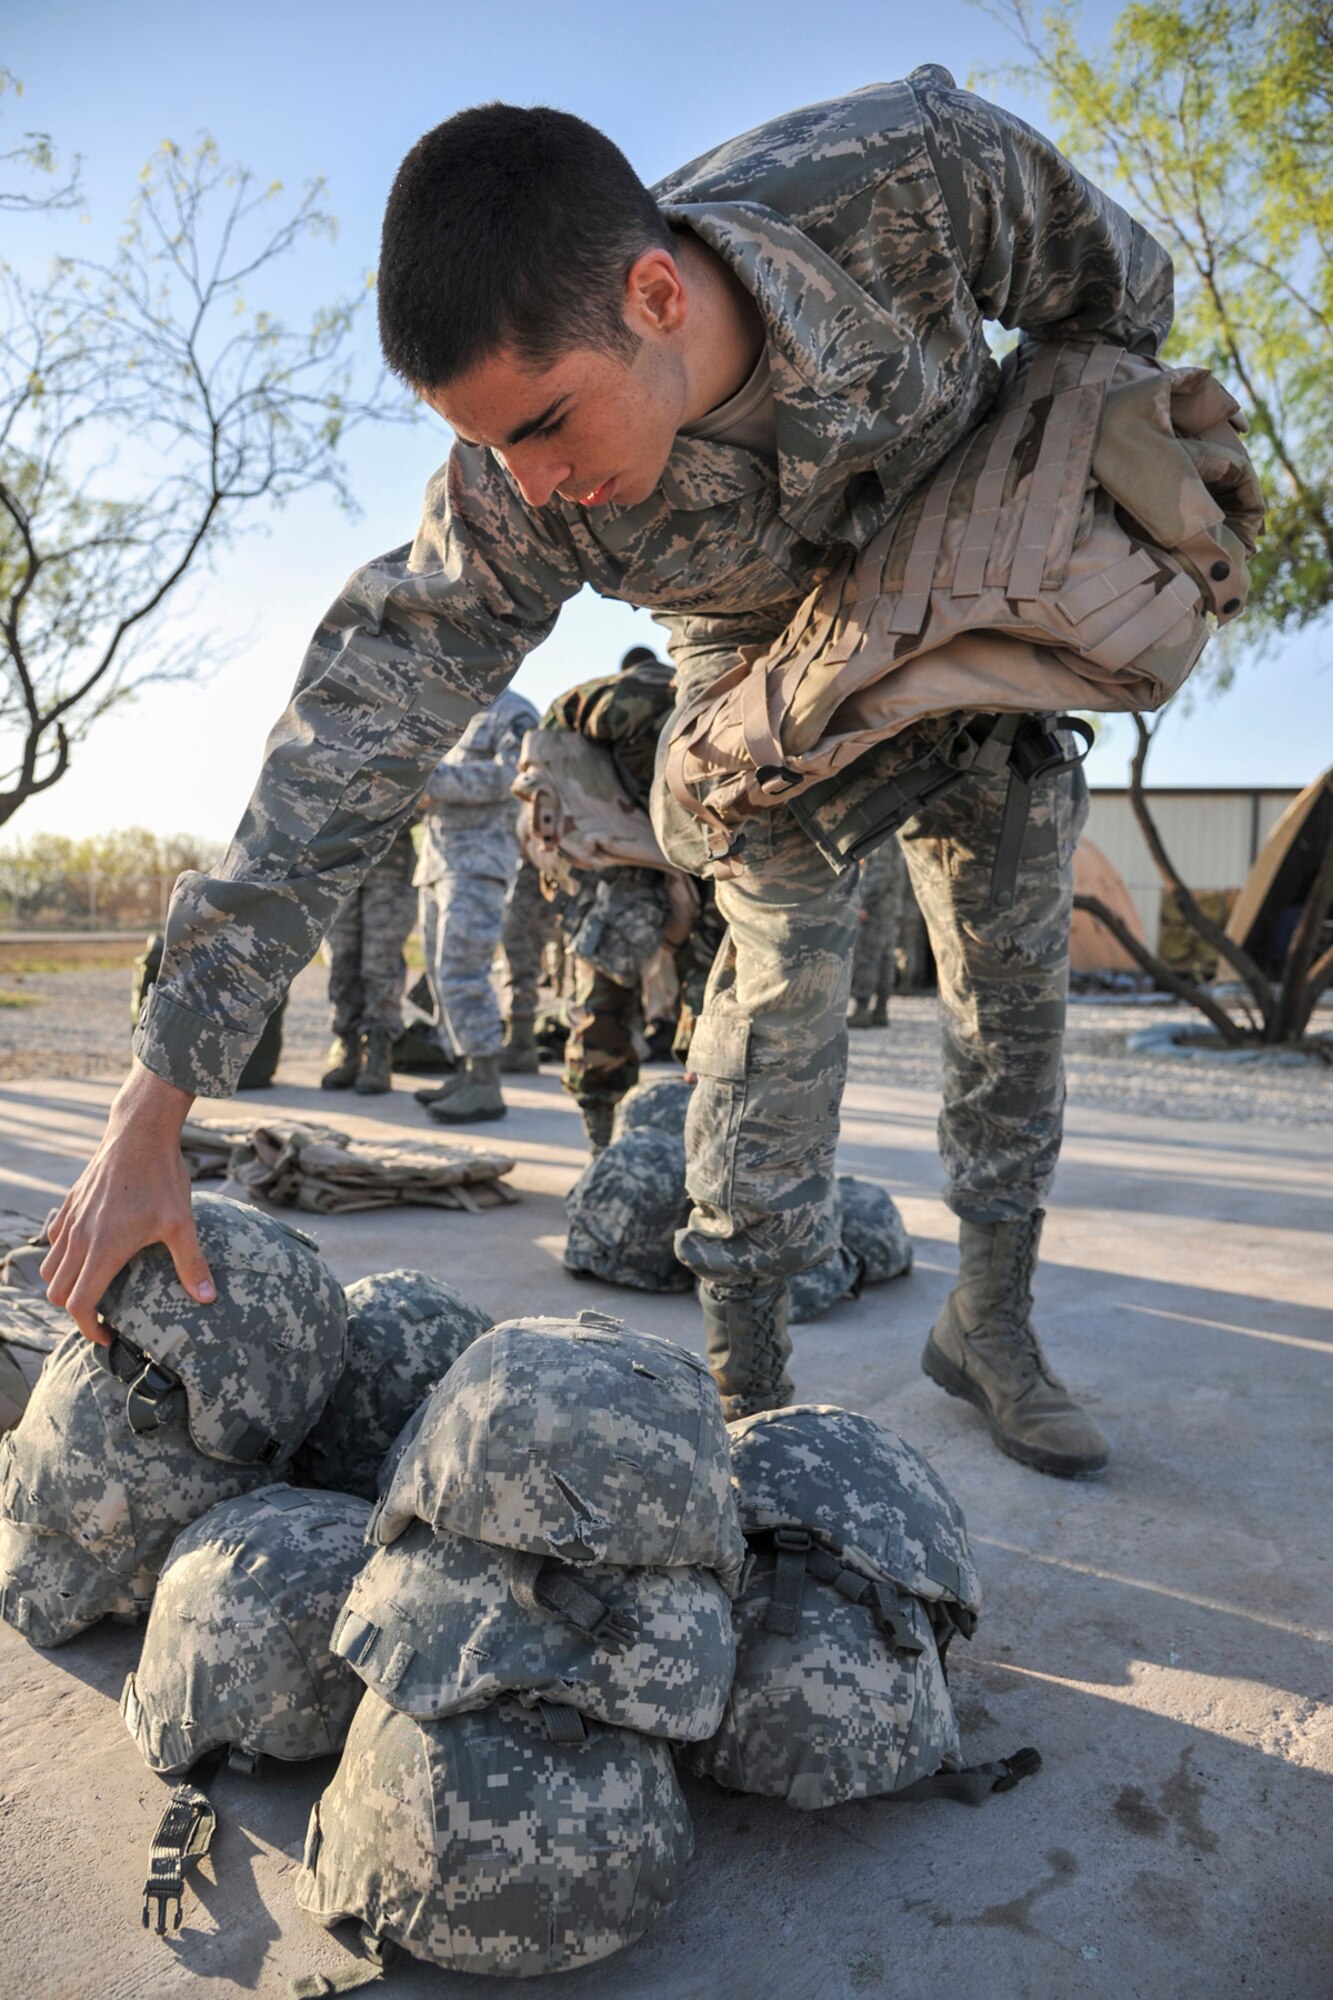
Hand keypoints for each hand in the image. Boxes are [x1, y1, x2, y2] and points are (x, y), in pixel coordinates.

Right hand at [41, 1061, 214, 1343]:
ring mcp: (70, 1220)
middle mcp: (77, 1238)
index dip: (89, 1328)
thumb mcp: (182, 1224)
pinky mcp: (70, 1204)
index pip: (78, 1305)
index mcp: (101, 1250)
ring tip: (94, 1285)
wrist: (139, 1132)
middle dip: (75, 1310)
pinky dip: (63, 1255)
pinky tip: (89, 1250)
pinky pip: (54, 1240)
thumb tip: (208, 1299)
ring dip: (65, 1283)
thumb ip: (192, 1265)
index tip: (108, 1336)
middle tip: (103, 1313)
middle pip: (56, 1292)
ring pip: (50, 1266)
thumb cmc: (161, 1178)